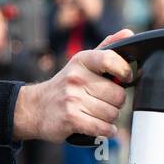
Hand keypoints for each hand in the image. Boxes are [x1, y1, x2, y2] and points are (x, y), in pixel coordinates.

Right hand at [12, 29, 131, 141]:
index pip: (111, 59)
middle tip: (105, 102)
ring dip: (109, 118)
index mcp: (81, 61)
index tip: (126, 79)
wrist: (35, 108)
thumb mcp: (80, 64)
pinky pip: (102, 127)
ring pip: (112, 113)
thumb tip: (128, 33)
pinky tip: (100, 127)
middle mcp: (76, 78)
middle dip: (116, 103)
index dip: (124, 71)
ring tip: (97, 114)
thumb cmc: (64, 86)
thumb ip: (105, 48)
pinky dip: (106, 130)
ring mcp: (72, 99)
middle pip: (118, 95)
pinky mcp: (70, 119)